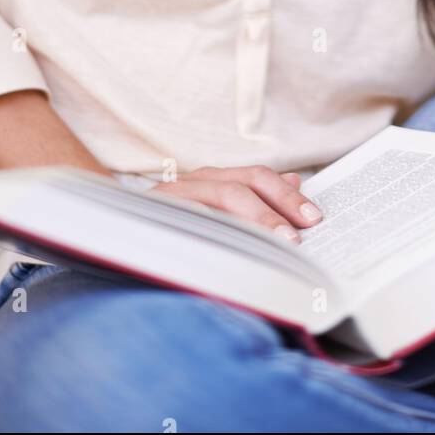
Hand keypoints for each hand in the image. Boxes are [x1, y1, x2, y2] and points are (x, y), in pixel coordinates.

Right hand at [150, 164, 322, 241]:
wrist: (120, 231)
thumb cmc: (177, 226)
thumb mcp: (219, 206)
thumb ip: (254, 193)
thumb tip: (295, 179)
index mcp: (210, 179)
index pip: (256, 177)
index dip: (286, 196)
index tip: (314, 219)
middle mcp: (190, 183)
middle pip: (238, 188)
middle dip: (273, 210)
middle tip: (298, 238)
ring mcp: (168, 201)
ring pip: (214, 203)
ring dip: (250, 224)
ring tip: (276, 246)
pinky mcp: (152, 220)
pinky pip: (187, 225)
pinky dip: (213, 238)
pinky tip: (233, 257)